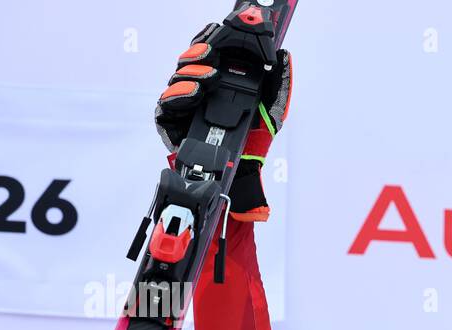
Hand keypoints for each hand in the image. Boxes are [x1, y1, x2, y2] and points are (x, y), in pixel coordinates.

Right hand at [153, 23, 292, 221]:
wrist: (244, 173)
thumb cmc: (255, 140)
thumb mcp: (274, 108)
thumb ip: (279, 82)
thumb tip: (284, 55)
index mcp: (219, 81)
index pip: (208, 52)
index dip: (210, 39)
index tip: (220, 33)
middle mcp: (198, 88)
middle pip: (189, 60)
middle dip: (199, 51)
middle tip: (213, 51)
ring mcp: (183, 104)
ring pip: (177, 77)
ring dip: (192, 71)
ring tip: (209, 75)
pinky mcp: (171, 122)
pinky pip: (167, 103)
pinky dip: (180, 95)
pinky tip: (195, 92)